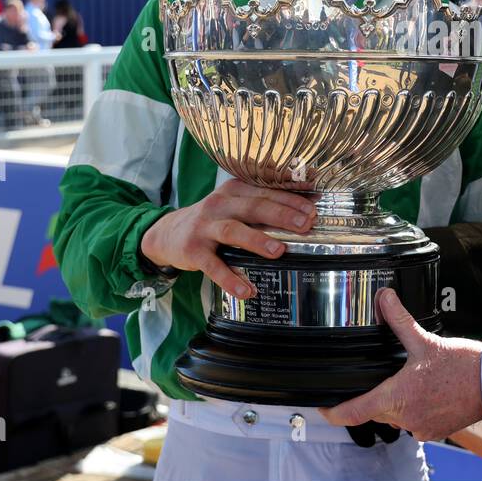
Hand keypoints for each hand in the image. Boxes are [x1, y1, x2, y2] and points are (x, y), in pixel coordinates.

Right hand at [140, 179, 315, 299]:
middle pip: (254, 207)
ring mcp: (205, 227)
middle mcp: (219, 204)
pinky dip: (230, 278)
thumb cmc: (213, 219)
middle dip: (281, 215)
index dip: (291, 200)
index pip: (266, 192)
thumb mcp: (234, 204)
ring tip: (279, 251)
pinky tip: (246, 290)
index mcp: (235, 190)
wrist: (168, 234)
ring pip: (234, 231)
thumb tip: (309, 208)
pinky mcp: (193, 250)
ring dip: (257, 241)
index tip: (313, 209)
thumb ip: (264, 205)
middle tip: (305, 225)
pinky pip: (213, 266)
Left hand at [319, 289, 481, 440]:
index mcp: (398, 397)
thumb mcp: (426, 340)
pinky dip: (414, 408)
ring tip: (410, 380)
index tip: (324, 407)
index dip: (333, 412)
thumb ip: (399, 321)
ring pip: (395, 416)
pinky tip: (425, 392)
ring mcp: (421, 427)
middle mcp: (407, 418)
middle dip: (373, 395)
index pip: (354, 412)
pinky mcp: (435, 431)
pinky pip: (414, 422)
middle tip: (381, 376)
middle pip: (375, 411)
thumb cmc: (463, 366)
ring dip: (396, 401)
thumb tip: (385, 299)